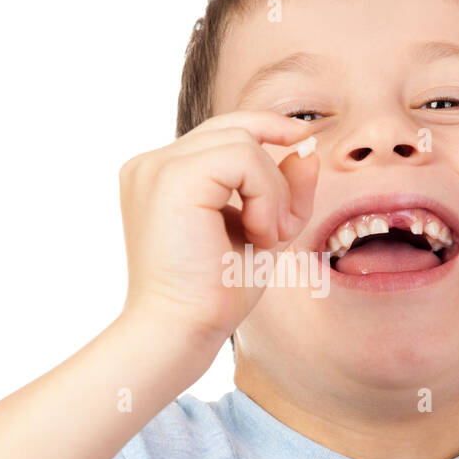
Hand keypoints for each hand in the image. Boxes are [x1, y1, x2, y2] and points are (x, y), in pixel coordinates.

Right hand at [118, 111, 320, 350]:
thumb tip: (306, 148)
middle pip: (233, 127)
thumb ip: (283, 191)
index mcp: (162, 177)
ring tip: (265, 238)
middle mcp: (152, 165)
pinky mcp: (173, 176)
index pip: (222, 134)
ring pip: (243, 141)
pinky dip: (265, 194)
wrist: (180, 331)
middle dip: (275, 171)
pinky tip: (257, 233)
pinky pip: (243, 156)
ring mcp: (157, 166)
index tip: (305, 140)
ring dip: (272, 192)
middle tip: (281, 227)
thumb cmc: (214, 295)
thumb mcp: (263, 231)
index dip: (267, 130)